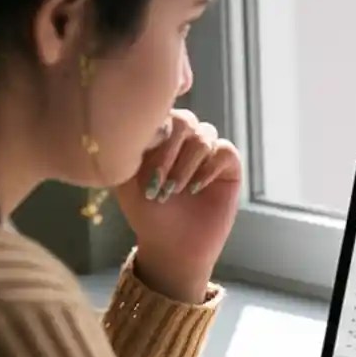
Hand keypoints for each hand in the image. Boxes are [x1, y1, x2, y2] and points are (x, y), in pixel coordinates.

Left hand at [114, 109, 241, 303]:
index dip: (153, 133)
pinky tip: (195, 188)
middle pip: (184, 120)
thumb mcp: (127, 178)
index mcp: (159, 134)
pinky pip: (225, 151)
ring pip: (204, 135)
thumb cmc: (146, 212)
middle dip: (168, 152)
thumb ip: (132, 147)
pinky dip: (208, 168)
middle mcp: (185, 138)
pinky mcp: (229, 167)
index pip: (160, 112)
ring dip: (185, 165)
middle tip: (156, 183)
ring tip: (173, 191)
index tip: (141, 163)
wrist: (172, 244)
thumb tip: (148, 124)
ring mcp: (209, 151)